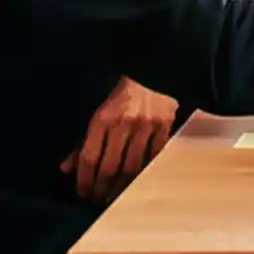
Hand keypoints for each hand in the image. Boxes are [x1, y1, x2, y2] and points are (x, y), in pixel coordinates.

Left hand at [60, 77, 176, 202]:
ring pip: (133, 166)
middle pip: (110, 166)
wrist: (152, 74)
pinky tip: (138, 181)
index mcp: (102, 119)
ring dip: (123, 186)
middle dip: (102, 187)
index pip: (89, 157)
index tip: (82, 192)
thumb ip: (82, 141)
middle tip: (99, 200)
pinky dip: (145, 171)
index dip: (84, 179)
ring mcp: (146, 126)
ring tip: (116, 196)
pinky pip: (154, 157)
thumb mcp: (97, 113)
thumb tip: (67, 168)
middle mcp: (124, 124)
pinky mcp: (165, 126)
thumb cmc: (120, 95)